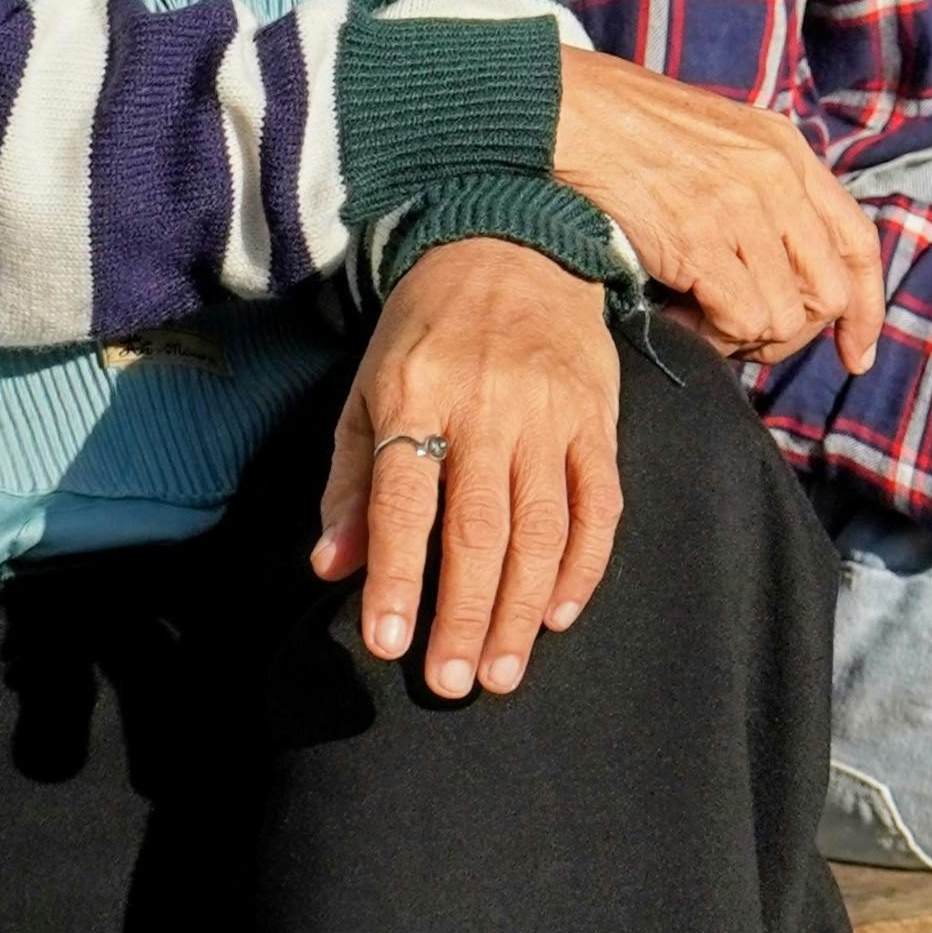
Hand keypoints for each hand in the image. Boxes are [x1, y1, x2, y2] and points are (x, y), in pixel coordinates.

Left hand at [312, 239, 622, 695]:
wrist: (512, 249)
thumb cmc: (425, 333)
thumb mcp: (367, 390)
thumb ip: (352, 481)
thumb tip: (332, 567)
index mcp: (416, 393)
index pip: (406, 500)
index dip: (399, 576)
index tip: (389, 643)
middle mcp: (488, 406)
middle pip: (480, 527)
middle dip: (466, 614)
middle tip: (454, 683)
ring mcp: (550, 414)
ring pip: (543, 528)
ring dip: (524, 609)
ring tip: (504, 671)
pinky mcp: (596, 421)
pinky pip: (599, 506)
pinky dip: (584, 566)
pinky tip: (560, 614)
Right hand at [551, 48, 884, 374]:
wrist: (572, 110)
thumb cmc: (631, 130)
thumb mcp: (722, 139)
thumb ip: (763, 188)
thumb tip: (785, 265)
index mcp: (787, 150)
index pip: (858, 243)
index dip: (866, 307)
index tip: (856, 352)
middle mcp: (777, 178)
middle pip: (831, 292)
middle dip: (795, 332)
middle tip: (746, 335)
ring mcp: (742, 208)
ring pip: (786, 316)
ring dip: (746, 337)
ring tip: (701, 319)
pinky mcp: (701, 239)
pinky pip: (741, 319)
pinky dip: (715, 336)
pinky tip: (681, 317)